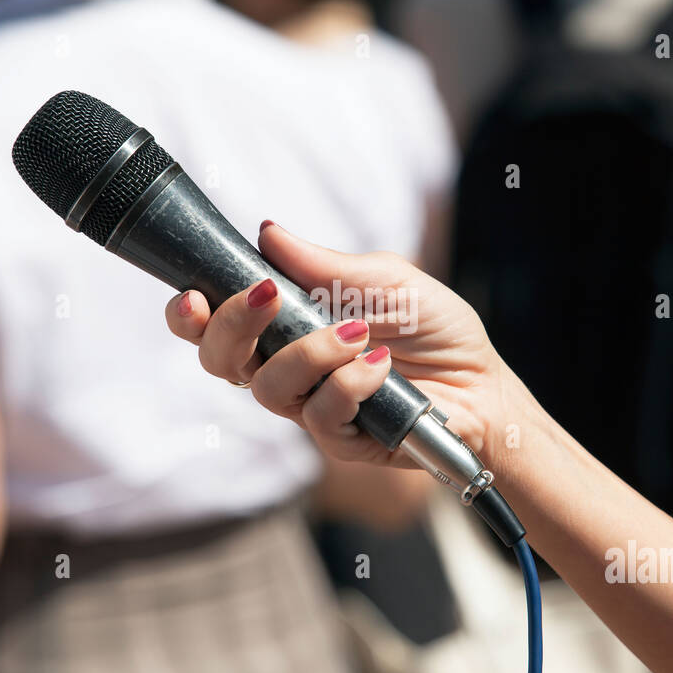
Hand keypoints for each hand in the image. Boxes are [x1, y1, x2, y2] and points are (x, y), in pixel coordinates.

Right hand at [164, 222, 522, 470]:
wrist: (483, 382)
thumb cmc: (433, 328)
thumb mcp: (383, 279)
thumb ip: (324, 265)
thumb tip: (268, 233)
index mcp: (286, 324)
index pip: (215, 325)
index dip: (190, 314)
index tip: (193, 294)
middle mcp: (287, 366)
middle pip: (219, 360)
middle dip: (232, 326)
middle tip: (266, 298)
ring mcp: (309, 405)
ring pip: (267, 388)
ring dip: (308, 353)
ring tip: (357, 333)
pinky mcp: (338, 439)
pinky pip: (318, 414)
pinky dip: (349, 383)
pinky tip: (382, 366)